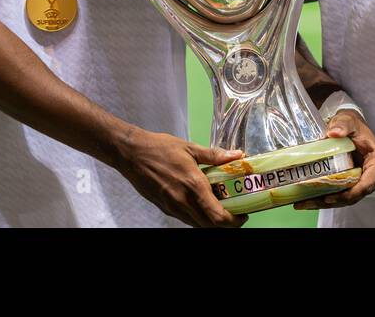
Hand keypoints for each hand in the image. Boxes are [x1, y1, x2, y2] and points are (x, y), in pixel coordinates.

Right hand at [115, 130, 247, 227]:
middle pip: (210, 226)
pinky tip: (201, 202)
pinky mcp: (164, 208)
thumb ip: (215, 155)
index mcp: (193, 186)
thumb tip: (238, 155)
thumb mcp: (190, 148)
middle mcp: (183, 202)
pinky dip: (197, 216)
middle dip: (226, 224)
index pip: (218, 217)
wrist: (131, 153)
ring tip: (220, 206)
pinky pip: (186, 219)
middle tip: (235, 211)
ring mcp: (172, 208)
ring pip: (197, 224)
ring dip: (211, 221)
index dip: (234, 221)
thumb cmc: (160, 148)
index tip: (243, 213)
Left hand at [293, 110, 374, 209]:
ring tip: (303, 203)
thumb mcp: (348, 121)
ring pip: (347, 198)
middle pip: (355, 195)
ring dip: (325, 202)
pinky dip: (326, 198)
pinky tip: (308, 200)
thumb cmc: (352, 123)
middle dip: (331, 201)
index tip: (329, 197)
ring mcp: (366, 181)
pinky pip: (342, 194)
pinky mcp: (355, 183)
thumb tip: (334, 132)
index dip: (349, 194)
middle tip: (307, 202)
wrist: (349, 126)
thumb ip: (343, 125)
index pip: (367, 184)